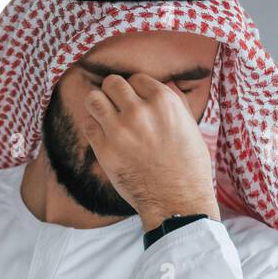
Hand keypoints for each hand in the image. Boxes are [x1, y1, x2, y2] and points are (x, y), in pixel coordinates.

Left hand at [82, 73, 219, 230]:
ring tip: (105, 115)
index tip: (137, 101)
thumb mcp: (190, 125)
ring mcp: (119, 130)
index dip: (136, 89)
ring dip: (98, 104)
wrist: (176, 199)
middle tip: (118, 106)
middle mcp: (139, 111)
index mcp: (164, 102)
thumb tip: (160, 84)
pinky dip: (93, 127)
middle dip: (114, 92)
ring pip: (93, 98)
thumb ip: (173, 102)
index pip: (136, 78)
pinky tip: (104, 135)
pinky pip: (88, 124)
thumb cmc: (188, 165)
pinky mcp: (104, 149)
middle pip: (112, 83)